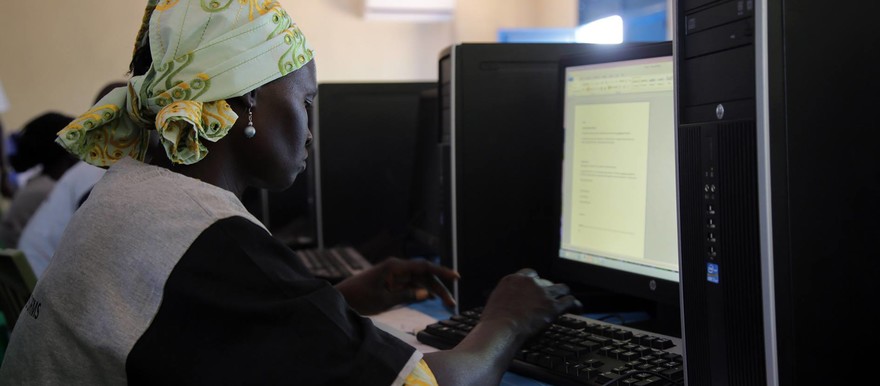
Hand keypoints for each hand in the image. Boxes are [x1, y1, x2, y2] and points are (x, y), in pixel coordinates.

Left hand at [334, 257, 459, 314]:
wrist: (340, 299)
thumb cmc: (359, 298)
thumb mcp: (384, 300)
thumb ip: (406, 295)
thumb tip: (427, 292)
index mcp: (395, 267)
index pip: (424, 266)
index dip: (442, 271)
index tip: (456, 277)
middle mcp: (397, 268)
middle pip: (425, 275)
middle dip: (440, 287)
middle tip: (452, 303)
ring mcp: (394, 276)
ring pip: (420, 281)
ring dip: (433, 291)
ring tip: (446, 305)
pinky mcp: (392, 283)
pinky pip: (412, 286)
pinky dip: (422, 292)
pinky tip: (433, 299)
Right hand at [479, 268, 581, 338]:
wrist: (501, 328)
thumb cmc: (494, 321)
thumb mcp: (494, 302)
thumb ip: (504, 298)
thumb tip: (505, 303)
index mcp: (513, 280)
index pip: (530, 274)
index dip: (536, 281)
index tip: (537, 287)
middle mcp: (530, 283)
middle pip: (547, 281)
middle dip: (549, 288)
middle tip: (551, 297)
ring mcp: (543, 294)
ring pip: (561, 288)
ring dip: (564, 294)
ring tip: (567, 299)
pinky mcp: (553, 307)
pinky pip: (570, 301)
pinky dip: (575, 304)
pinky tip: (577, 308)